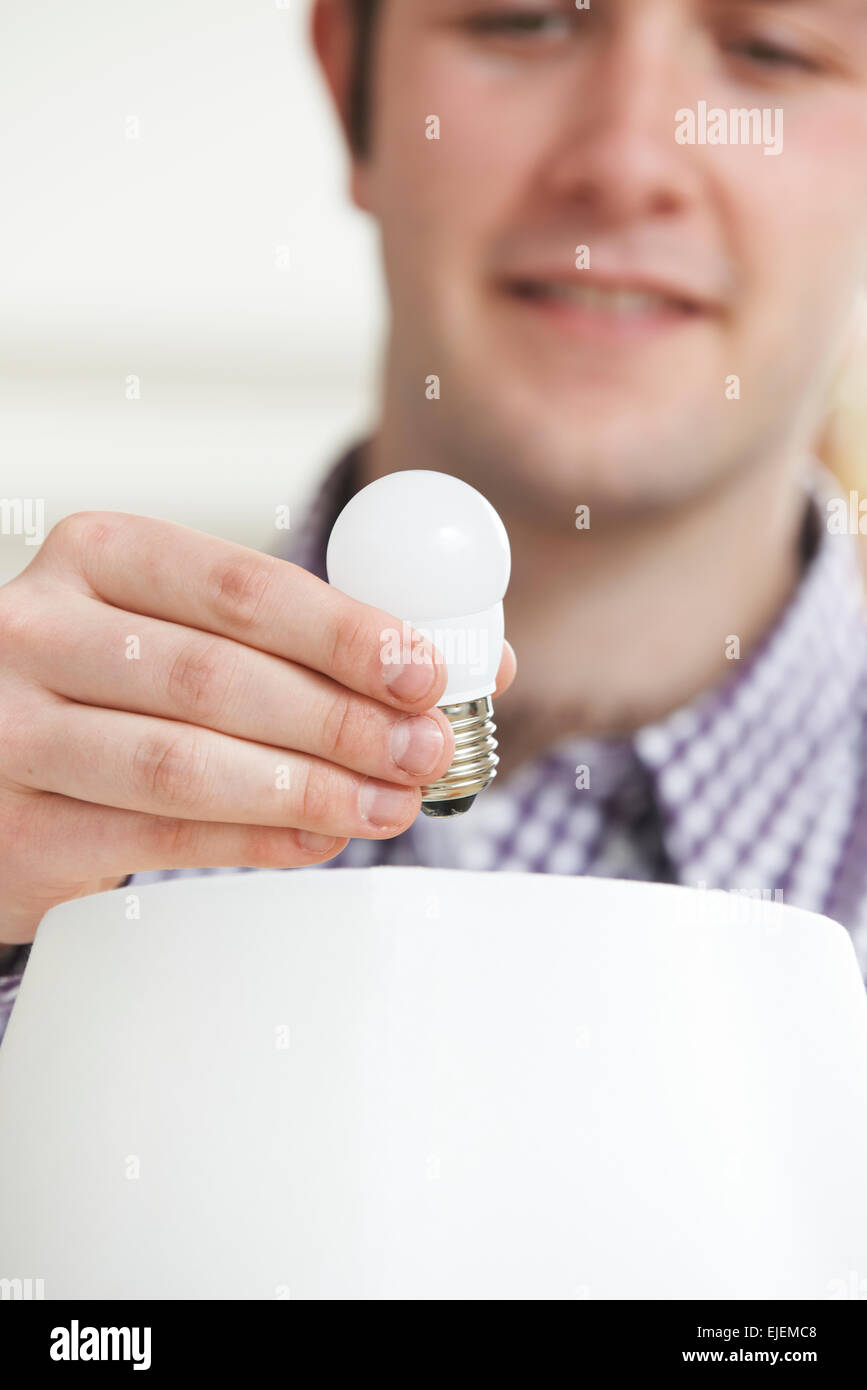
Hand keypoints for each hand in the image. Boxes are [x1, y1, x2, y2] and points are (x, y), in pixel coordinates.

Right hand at [0, 512, 515, 943]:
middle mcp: (38, 633)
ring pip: (182, 765)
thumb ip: (305, 641)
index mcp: (96, 555)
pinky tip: (320, 839)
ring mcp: (11, 733)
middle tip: (423, 750)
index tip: (421, 672)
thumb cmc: (109, 684)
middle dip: (340, 720)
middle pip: (214, 677)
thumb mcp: (183, 628)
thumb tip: (459, 668)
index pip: (236, 587)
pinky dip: (255, 842)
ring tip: (388, 803)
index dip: (341, 632)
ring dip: (308, 788)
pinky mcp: (16, 829)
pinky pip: (157, 839)